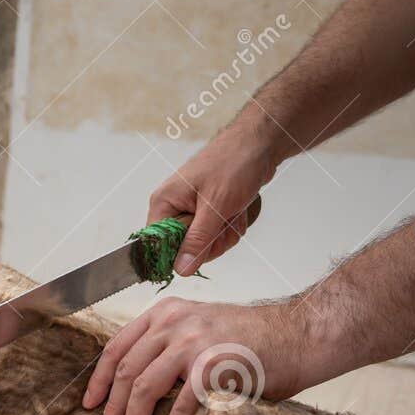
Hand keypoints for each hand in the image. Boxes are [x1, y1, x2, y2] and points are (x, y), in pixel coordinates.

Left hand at [82, 297, 340, 414]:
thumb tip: (137, 388)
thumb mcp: (200, 330)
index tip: (90, 402)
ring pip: (144, 388)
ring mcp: (192, 343)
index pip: (117, 346)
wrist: (300, 336)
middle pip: (127, 369)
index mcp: (166, 312)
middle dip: (111, 406)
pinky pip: (179, 407)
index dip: (100, 379)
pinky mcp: (212, 368)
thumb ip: (169, 348)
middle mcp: (174, 323)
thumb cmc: (254, 340)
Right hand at [149, 120, 278, 275]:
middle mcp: (173, 207)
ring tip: (233, 212)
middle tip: (224, 222)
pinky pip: (216, 234)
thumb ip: (197, 241)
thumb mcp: (215, 208)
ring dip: (225, 233)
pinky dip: (231, 226)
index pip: (156, 244)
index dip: (176, 254)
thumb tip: (180, 269)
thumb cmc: (233, 165)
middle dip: (211, 241)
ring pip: (204, 243)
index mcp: (164, 202)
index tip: (199, 251)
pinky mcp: (208, 212)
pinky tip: (238, 210)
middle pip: (183, 248)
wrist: (258, 145)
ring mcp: (191, 210)